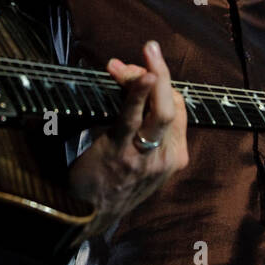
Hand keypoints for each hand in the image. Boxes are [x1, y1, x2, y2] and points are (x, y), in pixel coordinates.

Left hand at [69, 40, 188, 223]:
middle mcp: (167, 157)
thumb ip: (145, 131)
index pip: (177, 109)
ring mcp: (148, 158)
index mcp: (174, 157)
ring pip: (162, 109)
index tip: (142, 71)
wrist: (86, 215)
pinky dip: (138, 93)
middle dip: (162, 72)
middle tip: (150, 48)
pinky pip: (134, 118)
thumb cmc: (110, 183)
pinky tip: (139, 75)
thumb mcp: (140, 160)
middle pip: (173, 104)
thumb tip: (133, 89)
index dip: (162, 86)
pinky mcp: (123, 154)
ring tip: (148, 51)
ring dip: (153, 75)